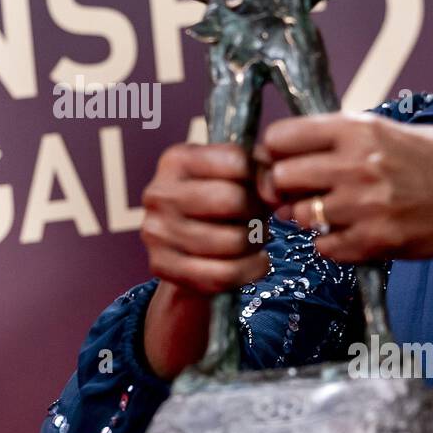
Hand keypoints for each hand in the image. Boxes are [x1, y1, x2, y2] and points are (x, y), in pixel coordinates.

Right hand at [138, 142, 271, 378]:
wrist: (192, 270)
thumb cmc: (226, 217)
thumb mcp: (239, 185)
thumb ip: (260, 173)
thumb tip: (278, 179)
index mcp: (177, 158)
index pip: (235, 161)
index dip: (262, 181)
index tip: (268, 195)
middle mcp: (157, 191)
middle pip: (233, 201)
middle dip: (257, 217)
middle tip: (260, 226)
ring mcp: (153, 231)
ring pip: (228, 240)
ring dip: (253, 248)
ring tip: (255, 247)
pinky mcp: (160, 268)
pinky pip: (219, 274)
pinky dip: (245, 274)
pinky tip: (252, 268)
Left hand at [253, 112, 432, 283]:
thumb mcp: (390, 130)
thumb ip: (341, 136)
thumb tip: (287, 148)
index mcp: (359, 129)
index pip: (281, 136)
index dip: (272, 152)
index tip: (278, 160)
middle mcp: (358, 164)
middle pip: (281, 178)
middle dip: (281, 188)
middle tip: (293, 193)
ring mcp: (366, 205)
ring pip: (298, 215)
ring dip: (304, 217)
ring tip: (324, 212)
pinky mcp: (376, 241)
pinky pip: (324, 246)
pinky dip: (329, 243)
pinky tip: (348, 233)